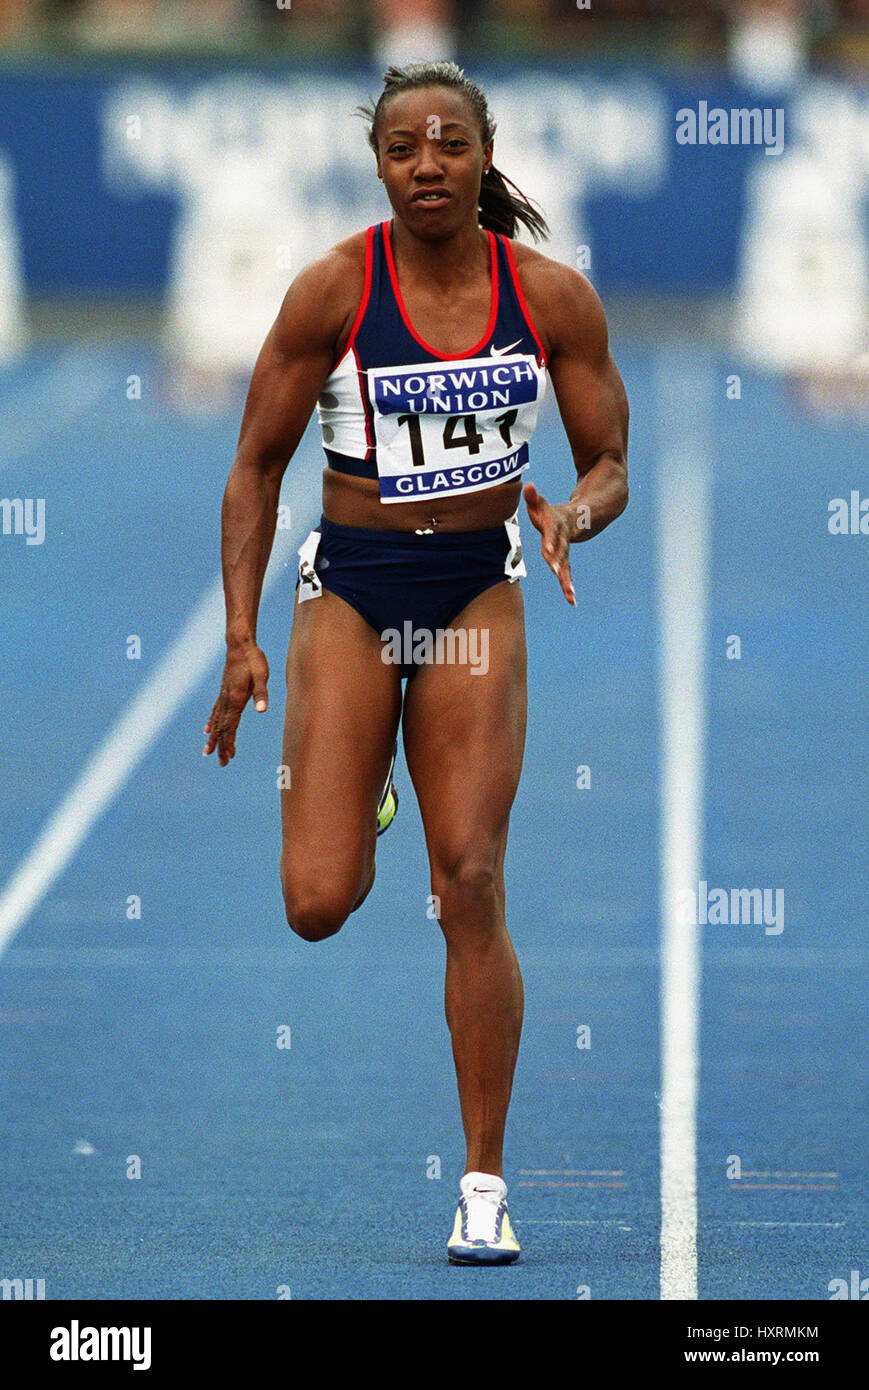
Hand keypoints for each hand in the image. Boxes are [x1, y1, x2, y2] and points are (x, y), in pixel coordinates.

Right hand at [204, 643, 269, 766]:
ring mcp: (223, 696)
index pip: (230, 727)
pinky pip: (215, 711)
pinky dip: (211, 723)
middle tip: (222, 764)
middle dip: (221, 747)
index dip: (229, 743)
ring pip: (216, 722)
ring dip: (214, 738)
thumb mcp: (262, 676)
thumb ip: (261, 693)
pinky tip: (207, 730)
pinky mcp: (224, 692)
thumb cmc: (254, 660)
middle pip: (221, 728)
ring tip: (208, 753)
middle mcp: (226, 700)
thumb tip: (262, 710)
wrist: (240, 645)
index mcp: (236, 700)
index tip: (229, 757)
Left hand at [523, 481, 575, 605]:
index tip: (548, 550)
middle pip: (561, 553)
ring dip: (567, 581)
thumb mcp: (541, 505)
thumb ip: (533, 497)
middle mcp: (562, 542)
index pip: (551, 535)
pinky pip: (566, 575)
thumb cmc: (549, 514)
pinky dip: (568, 587)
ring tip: (570, 596)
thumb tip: (528, 485)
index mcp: (555, 528)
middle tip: (557, 574)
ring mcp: (564, 552)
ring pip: (566, 568)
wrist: (576, 519)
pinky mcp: (564, 561)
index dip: (550, 541)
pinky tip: (571, 601)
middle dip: (558, 563)